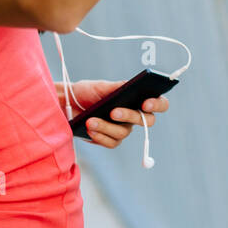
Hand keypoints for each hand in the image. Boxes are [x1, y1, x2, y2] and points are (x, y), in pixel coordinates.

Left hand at [55, 79, 169, 148]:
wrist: (68, 104)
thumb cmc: (87, 92)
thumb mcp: (101, 86)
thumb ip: (117, 87)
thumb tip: (130, 84)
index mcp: (137, 99)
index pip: (159, 103)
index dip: (158, 104)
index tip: (145, 103)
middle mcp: (134, 116)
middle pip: (147, 121)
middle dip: (130, 116)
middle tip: (113, 112)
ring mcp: (123, 129)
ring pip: (124, 133)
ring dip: (106, 126)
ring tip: (91, 121)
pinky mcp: (110, 140)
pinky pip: (112, 143)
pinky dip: (100, 136)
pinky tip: (90, 129)